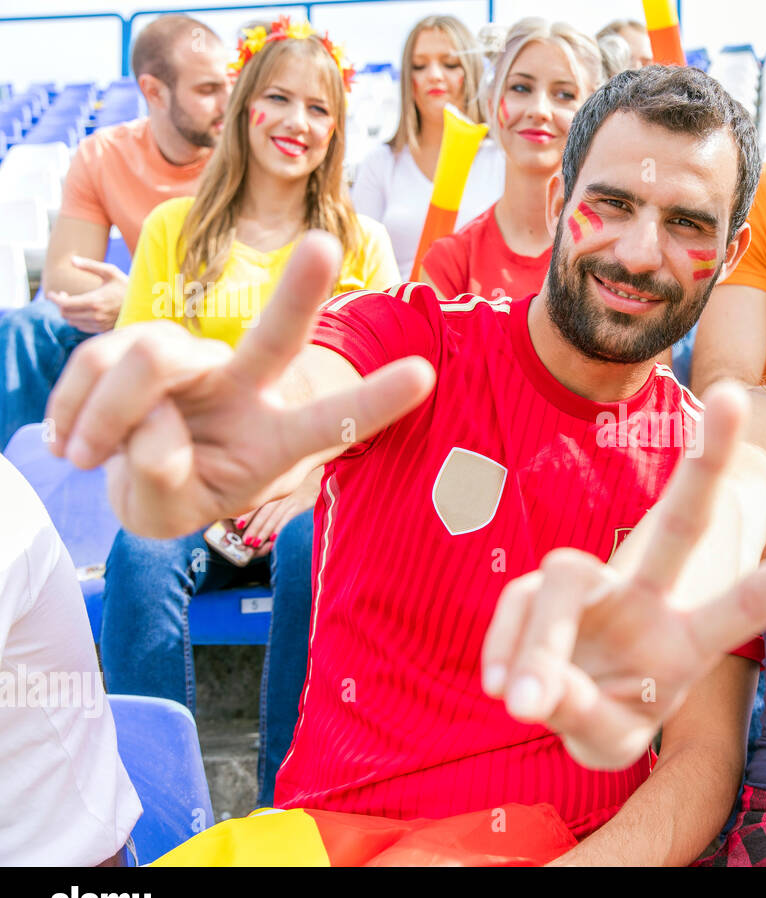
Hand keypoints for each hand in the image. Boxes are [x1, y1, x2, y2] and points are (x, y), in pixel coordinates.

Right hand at [45, 232, 435, 538]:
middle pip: (276, 335)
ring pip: (150, 358)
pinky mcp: (146, 343)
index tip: (424, 374)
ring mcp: (198, 361)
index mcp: (275, 441)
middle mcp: (247, 387)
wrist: (127, 472)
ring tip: (88, 455)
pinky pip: (101, 358)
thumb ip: (162, 481)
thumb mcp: (163, 514)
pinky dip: (75, 405)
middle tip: (324, 246)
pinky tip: (73, 437)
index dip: (373, 399)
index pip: (331, 421)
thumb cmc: (169, 495)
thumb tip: (151, 424)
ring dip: (105, 413)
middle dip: (301, 291)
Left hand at [45, 256, 128, 333]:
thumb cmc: (127, 286)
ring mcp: (100, 324)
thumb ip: (90, 265)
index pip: (65, 304)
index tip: (51, 294)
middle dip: (60, 305)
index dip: (54, 299)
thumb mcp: (111, 271)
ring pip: (73, 322)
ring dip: (68, 313)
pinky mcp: (103, 329)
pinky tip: (81, 310)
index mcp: (95, 301)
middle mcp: (96, 315)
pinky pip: (82, 328)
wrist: (146, 305)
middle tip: (62, 295)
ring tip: (71, 302)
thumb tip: (72, 260)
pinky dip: (76, 320)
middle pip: (66, 314)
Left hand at [234, 468, 321, 556]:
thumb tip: (258, 517)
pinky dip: (280, 528)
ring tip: (255, 543)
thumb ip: (275, 499)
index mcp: (274, 489)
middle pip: (263, 512)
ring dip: (263, 531)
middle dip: (253, 527)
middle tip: (245, 540)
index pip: (257, 503)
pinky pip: (288, 517)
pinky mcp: (302, 502)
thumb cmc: (303, 487)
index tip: (238, 525)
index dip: (247, 514)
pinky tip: (274, 538)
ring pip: (273, 516)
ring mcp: (291, 498)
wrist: (324, 479)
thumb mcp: (287, 488)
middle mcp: (280, 493)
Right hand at [480, 384, 765, 769]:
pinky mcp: (541, 586)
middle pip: (682, 521)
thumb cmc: (609, 714)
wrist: (558, 705)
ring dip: (542, 645)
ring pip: (565, 581)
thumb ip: (584, 714)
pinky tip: (505, 688)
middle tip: (733, 393)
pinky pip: (518, 607)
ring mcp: (596, 586)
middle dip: (706, 460)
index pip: (754, 603)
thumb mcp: (610, 739)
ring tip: (525, 703)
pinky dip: (506, 652)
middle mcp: (651, 596)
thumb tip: (534, 689)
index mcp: (692, 639)